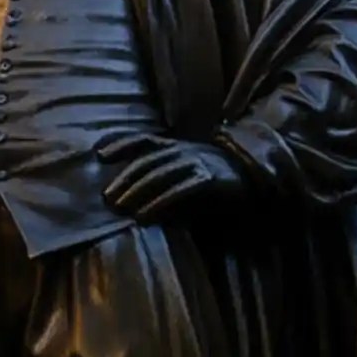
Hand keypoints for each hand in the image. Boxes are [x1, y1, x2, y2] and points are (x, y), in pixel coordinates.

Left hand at [98, 133, 249, 221]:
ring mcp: (197, 162)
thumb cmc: (217, 179)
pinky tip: (145, 216)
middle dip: (124, 179)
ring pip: (160, 174)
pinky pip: (179, 190)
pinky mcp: (209, 179)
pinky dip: (159, 203)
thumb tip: (133, 198)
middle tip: (106, 198)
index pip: (144, 140)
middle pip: (147, 161)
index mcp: (177, 146)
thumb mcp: (188, 175)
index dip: (121, 144)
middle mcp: (184, 150)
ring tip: (120, 208)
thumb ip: (164, 182)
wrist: (257, 179)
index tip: (100, 155)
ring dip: (137, 191)